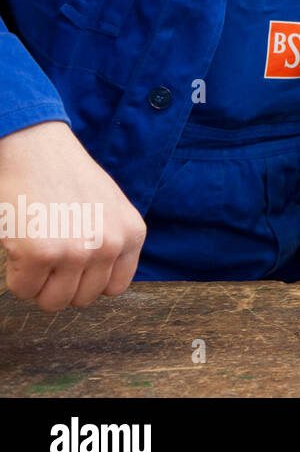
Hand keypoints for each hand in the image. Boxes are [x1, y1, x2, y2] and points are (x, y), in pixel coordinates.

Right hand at [0, 121, 146, 310]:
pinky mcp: (43, 253)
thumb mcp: (110, 209)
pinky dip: (16, 275)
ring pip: (54, 302)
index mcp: (132, 234)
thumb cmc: (67, 177)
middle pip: (82, 299)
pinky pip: (24, 290)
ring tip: (37, 250)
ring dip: (39, 283)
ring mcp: (78, 251)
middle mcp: (110, 245)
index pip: (114, 289)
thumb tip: (100, 283)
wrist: (36, 149)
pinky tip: (21, 244)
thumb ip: (112, 242)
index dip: (87, 280)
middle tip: (49, 252)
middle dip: (60, 283)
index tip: (73, 265)